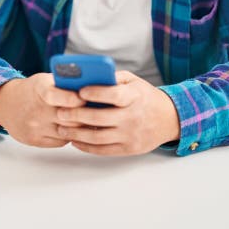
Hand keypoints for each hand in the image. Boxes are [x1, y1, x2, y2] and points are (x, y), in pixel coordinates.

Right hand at [0, 73, 85, 147]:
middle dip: (85, 115)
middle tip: (97, 112)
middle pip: (68, 118)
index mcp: (38, 89)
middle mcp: (35, 110)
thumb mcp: (45, 80)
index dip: (72, 98)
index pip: (54, 95)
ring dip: (80, 127)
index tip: (85, 98)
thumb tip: (92, 87)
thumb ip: (65, 84)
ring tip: (89, 121)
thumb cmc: (33, 90)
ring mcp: (34, 127)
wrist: (7, 104)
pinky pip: (61, 141)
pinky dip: (70, 135)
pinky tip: (72, 128)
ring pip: (67, 131)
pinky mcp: (35, 140)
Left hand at [56, 71, 180, 155]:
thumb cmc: (145, 96)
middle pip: (99, 118)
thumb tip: (87, 78)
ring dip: (76, 134)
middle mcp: (133, 117)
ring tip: (62, 128)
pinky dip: (86, 147)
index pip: (113, 95)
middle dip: (76, 116)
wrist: (169, 119)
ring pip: (98, 137)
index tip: (79, 92)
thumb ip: (112, 78)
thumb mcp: (134, 81)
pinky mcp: (129, 149)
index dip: (95, 93)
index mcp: (134, 97)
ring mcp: (130, 135)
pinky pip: (103, 150)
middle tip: (60, 112)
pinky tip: (75, 140)